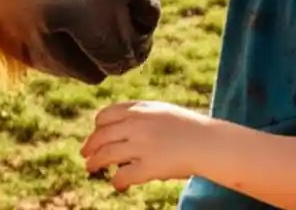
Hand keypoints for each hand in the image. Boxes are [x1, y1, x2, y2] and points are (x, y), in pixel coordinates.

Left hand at [80, 100, 212, 191]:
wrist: (210, 142)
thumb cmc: (189, 128)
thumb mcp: (162, 111)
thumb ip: (140, 115)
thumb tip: (118, 127)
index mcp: (140, 109)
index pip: (106, 115)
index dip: (97, 127)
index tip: (96, 135)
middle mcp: (137, 124)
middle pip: (101, 135)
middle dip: (90, 146)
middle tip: (85, 155)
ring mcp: (141, 145)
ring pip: (105, 155)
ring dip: (95, 163)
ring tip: (91, 169)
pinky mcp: (149, 166)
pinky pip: (122, 175)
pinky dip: (116, 181)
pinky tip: (118, 185)